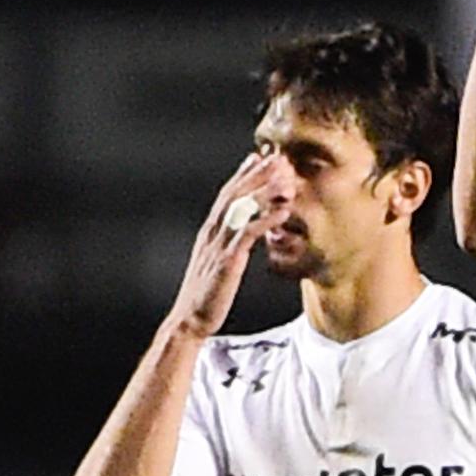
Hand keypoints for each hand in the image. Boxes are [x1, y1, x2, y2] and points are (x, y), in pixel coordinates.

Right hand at [174, 148, 287, 336]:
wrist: (190, 319)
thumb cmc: (207, 293)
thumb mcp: (217, 261)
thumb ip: (227, 243)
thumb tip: (240, 232)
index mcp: (209, 231)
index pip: (226, 195)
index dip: (242, 175)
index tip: (257, 157)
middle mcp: (212, 232)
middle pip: (235, 194)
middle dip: (255, 174)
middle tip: (276, 157)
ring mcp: (218, 245)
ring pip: (242, 209)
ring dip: (264, 190)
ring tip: (285, 177)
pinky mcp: (228, 261)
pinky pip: (248, 235)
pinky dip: (266, 220)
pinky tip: (283, 211)